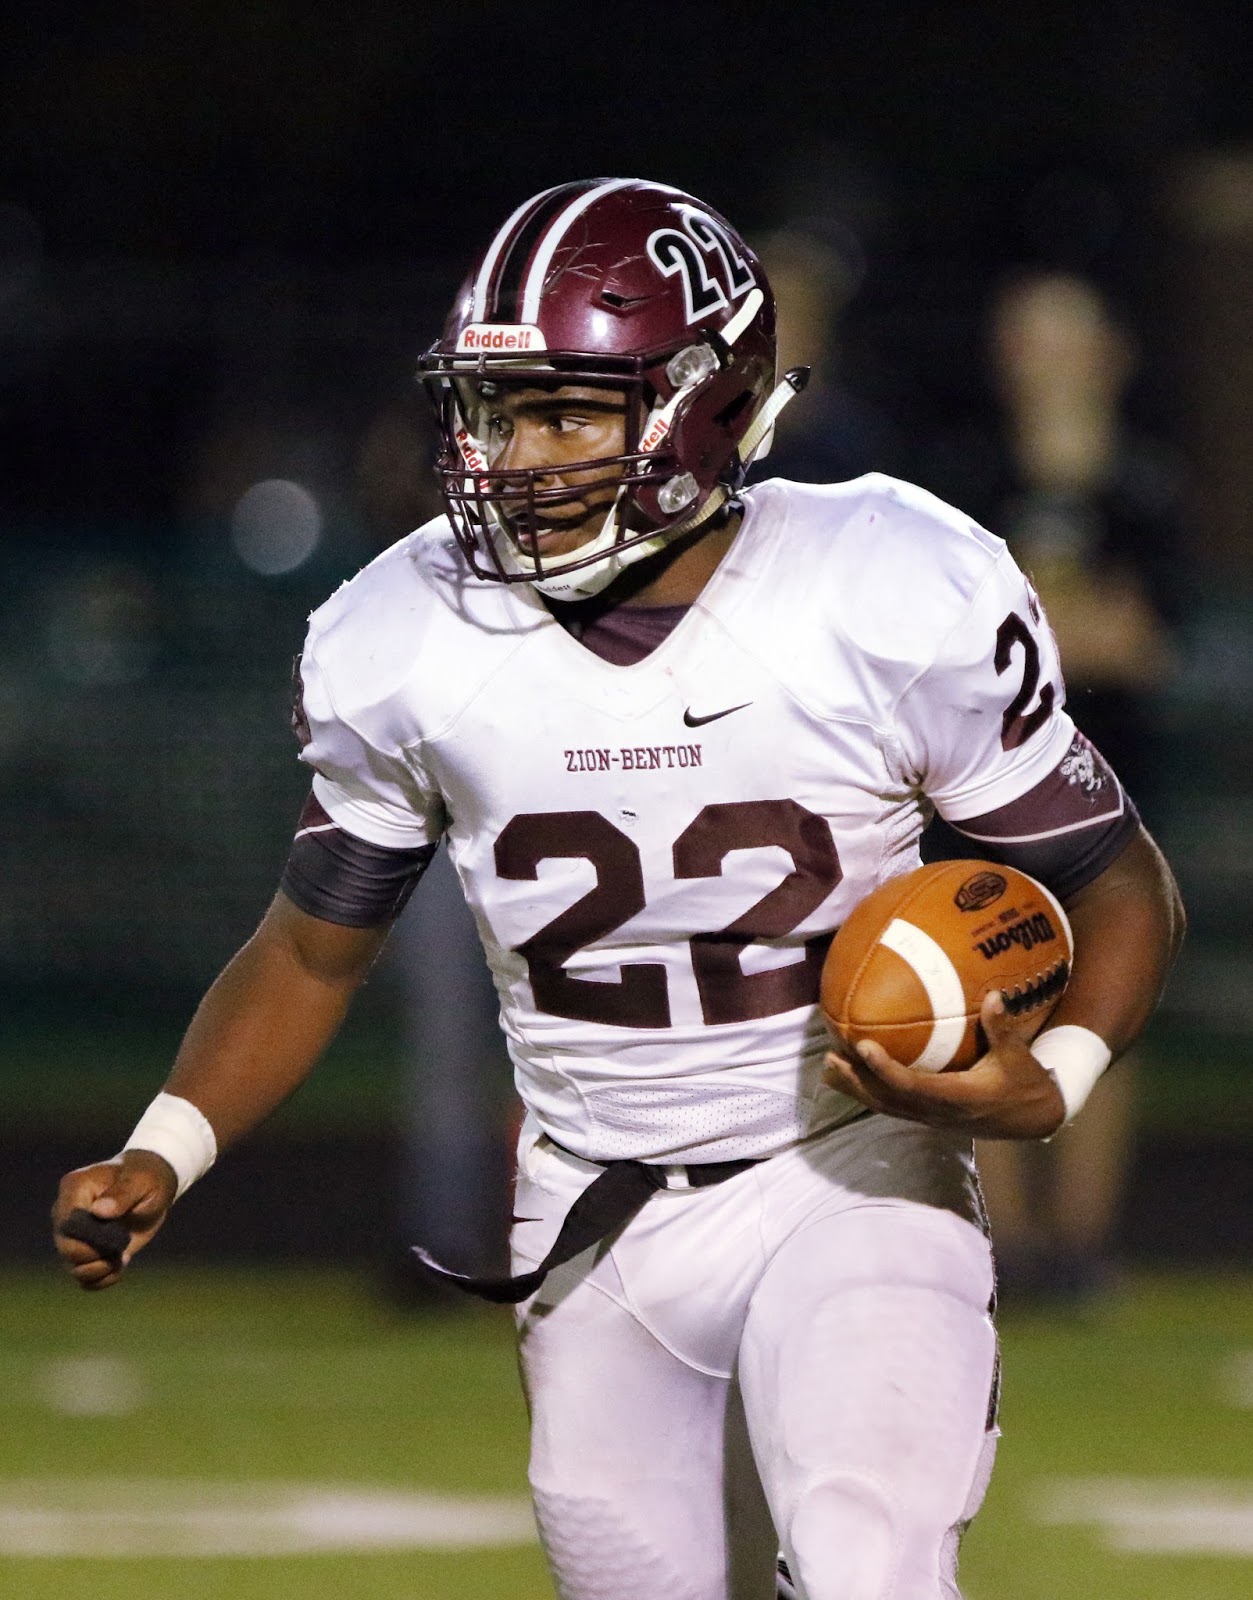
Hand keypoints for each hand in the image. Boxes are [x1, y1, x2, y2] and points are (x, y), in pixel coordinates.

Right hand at [52, 1150, 177, 1289]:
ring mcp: (72, 1234)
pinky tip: (119, 1266)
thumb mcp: (141, 1181)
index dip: (92, 1236)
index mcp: (75, 1188)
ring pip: (72, 1266)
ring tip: (123, 1257)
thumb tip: (98, 1211)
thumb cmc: (146, 1177)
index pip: (68, 1223)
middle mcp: (65, 1212)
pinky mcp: (83, 1251)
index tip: (119, 1234)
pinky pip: (82, 1277)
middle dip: (98, 1254)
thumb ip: (122, 1194)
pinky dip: (101, 1279)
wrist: (152, 1187)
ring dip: (101, 1269)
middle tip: (124, 1244)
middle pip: (67, 1248)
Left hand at [822, 990, 1066, 1139]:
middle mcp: (939, 1112)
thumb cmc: (1025, 1084)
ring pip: (886, 1107)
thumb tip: (993, 996)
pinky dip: (871, 1093)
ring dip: (857, 1089)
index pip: (912, 1086)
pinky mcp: (930, 1117)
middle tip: (829, 1057)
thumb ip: (1002, 1028)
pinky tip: (854, 1079)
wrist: (1034, 1120)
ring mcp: (933, 1118)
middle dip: (857, 1081)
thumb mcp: (1018, 1057)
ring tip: (829, 1068)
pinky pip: (894, 1107)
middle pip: (888, 1100)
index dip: (885, 1069)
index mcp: (958, 1097)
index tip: (862, 1046)